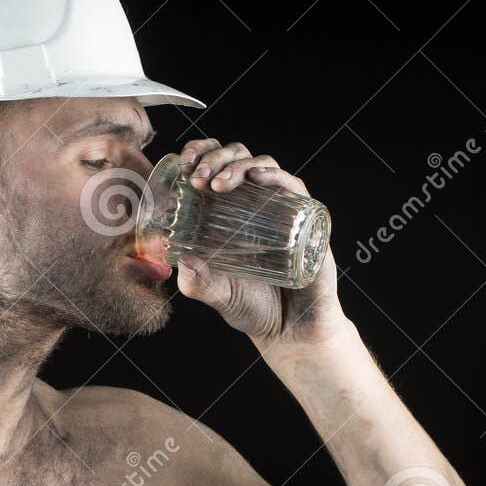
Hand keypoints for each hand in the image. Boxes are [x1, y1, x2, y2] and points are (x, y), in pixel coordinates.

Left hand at [172, 138, 349, 352]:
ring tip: (217, 184)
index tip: (183, 162)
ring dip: (238, 165)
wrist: (289, 331)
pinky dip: (276, 175)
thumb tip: (178, 255)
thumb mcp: (213, 293)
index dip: (200, 154)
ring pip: (262, 165)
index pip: (215, 166)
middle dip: (214, 157)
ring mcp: (282, 209)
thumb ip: (195, 280)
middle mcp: (255, 204)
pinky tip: (257, 177)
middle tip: (198, 178)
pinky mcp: (307, 220)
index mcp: (229, 211)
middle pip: (237, 157)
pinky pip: (294, 186)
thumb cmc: (251, 308)